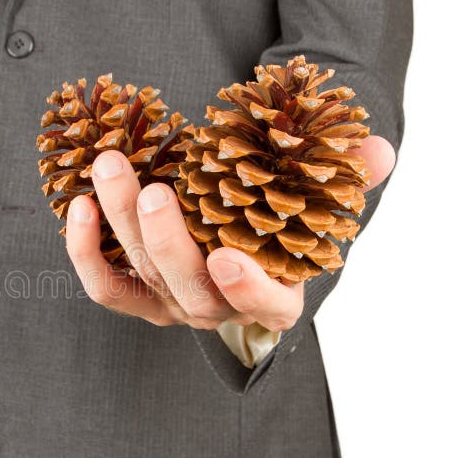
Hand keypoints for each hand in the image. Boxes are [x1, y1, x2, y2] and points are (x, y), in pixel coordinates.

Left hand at [66, 135, 395, 331]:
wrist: (233, 250)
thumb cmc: (276, 229)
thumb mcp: (316, 207)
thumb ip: (348, 181)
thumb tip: (377, 150)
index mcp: (271, 296)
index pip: (266, 308)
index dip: (248, 289)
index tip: (228, 256)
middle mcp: (215, 307)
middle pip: (187, 284)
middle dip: (166, 239)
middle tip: (153, 190)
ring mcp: (168, 304)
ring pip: (139, 274)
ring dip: (120, 223)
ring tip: (110, 169)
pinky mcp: (133, 293)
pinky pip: (103, 284)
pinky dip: (83, 250)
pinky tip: (80, 205)